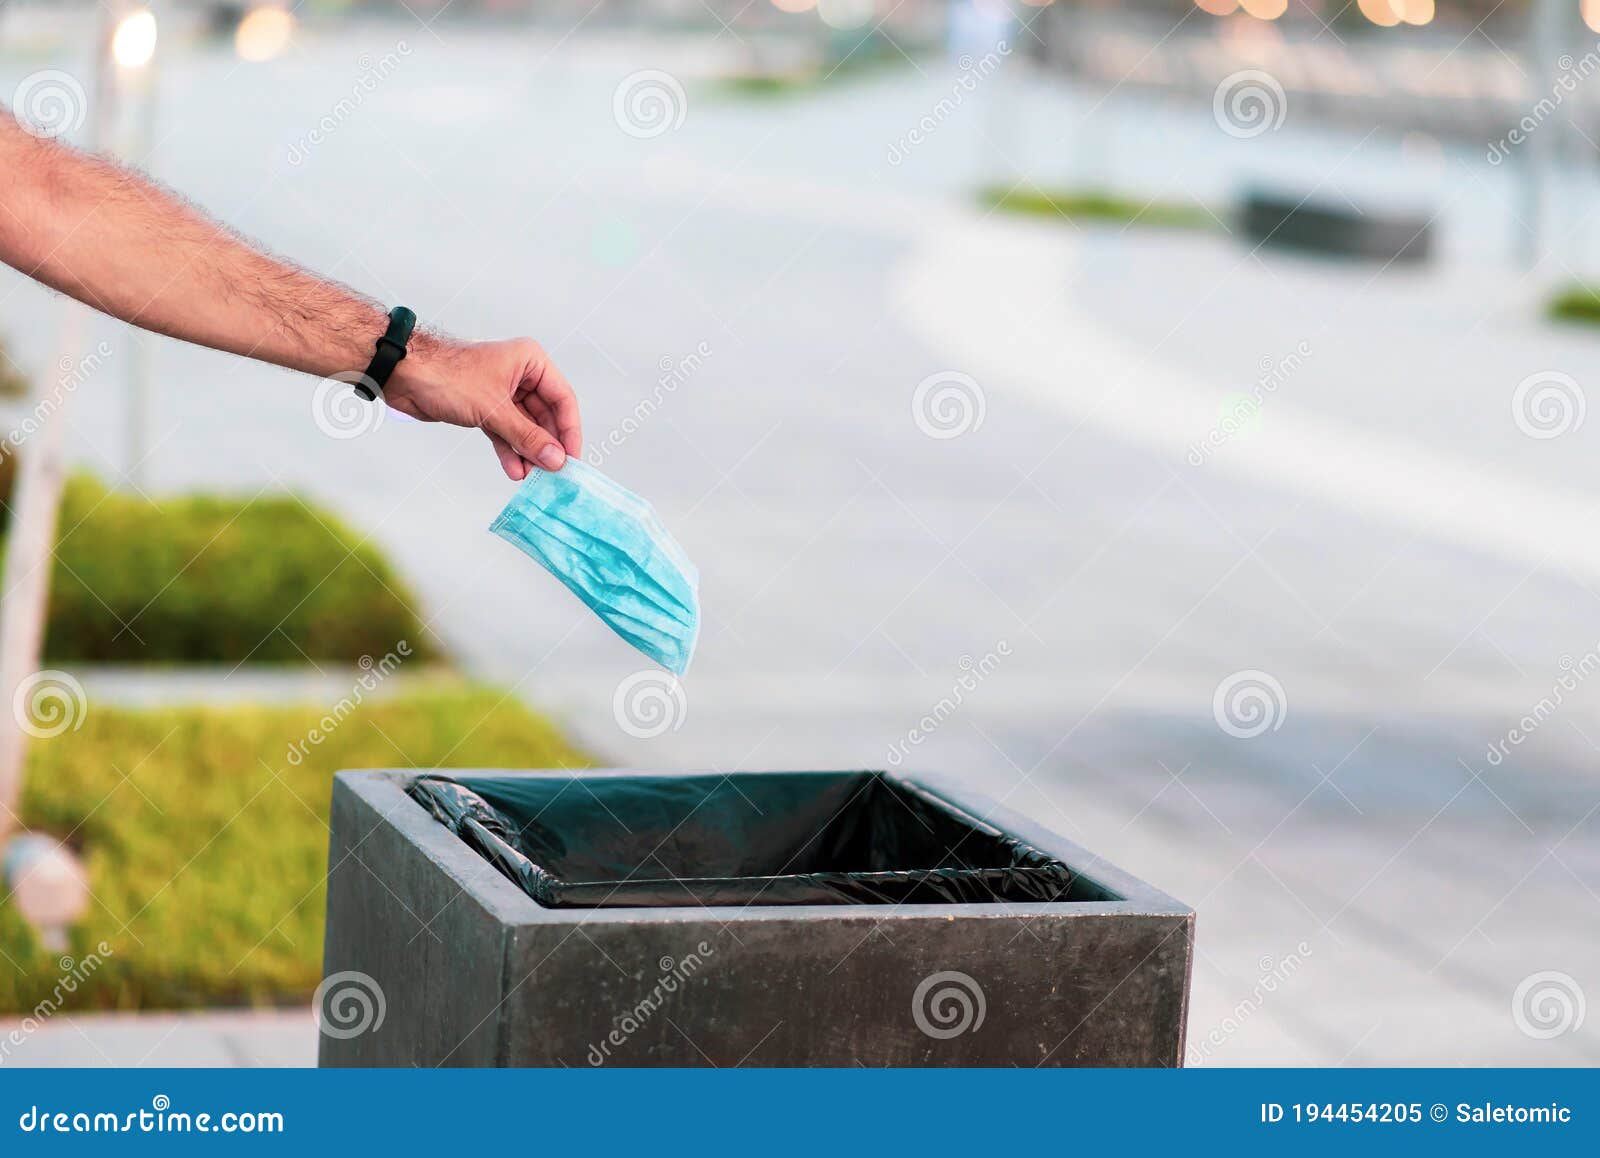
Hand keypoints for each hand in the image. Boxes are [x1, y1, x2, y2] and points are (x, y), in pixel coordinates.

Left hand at [383, 336, 582, 479]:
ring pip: (525, 427)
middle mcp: (521, 375)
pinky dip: (510, 450)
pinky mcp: (486, 408)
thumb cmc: (449, 377)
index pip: (562, 399)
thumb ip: (527, 437)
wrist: (404, 376)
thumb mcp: (494, 410)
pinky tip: (514, 470)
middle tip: (551, 473)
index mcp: (530, 362)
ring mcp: (503, 393)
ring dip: (528, 452)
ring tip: (531, 477)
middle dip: (546, 446)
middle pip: (545, 416)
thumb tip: (556, 460)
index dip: (569, 430)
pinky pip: (506, 432)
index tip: (571, 458)